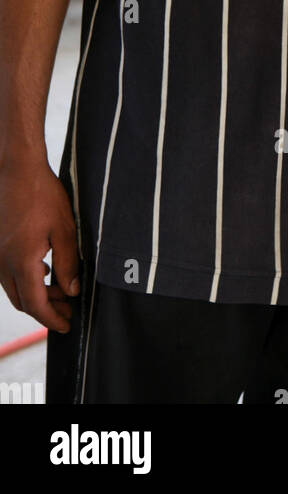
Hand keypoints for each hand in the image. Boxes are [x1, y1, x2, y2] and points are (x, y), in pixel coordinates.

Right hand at [0, 160, 79, 332]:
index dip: (52, 319)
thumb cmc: (42, 195)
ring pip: (15, 288)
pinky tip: (45, 270)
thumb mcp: (64, 230)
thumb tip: (72, 291)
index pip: (35, 305)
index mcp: (21, 263)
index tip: (66, 325)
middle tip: (68, 310)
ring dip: (37, 294)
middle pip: (23, 301)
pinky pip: (9, 273)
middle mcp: (3, 263)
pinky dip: (27, 279)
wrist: (16, 169)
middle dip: (46, 310)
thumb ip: (68, 264)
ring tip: (62, 291)